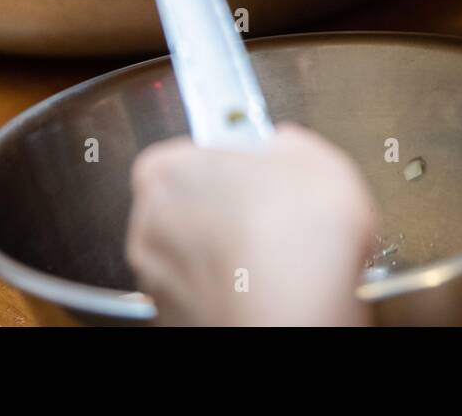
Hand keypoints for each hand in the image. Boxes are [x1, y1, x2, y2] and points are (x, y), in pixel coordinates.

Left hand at [126, 124, 376, 325]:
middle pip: (190, 203)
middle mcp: (150, 224)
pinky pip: (207, 292)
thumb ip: (285, 143)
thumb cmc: (293, 233)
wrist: (296, 311)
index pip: (192, 151)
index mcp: (166, 170)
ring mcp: (159, 278)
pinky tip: (271, 283)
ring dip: (229, 251)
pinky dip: (232, 288)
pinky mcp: (177, 318)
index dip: (233, 158)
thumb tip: (287, 147)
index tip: (262, 165)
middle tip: (277, 210)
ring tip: (281, 253)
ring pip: (196, 254)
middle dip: (229, 206)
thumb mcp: (311, 155)